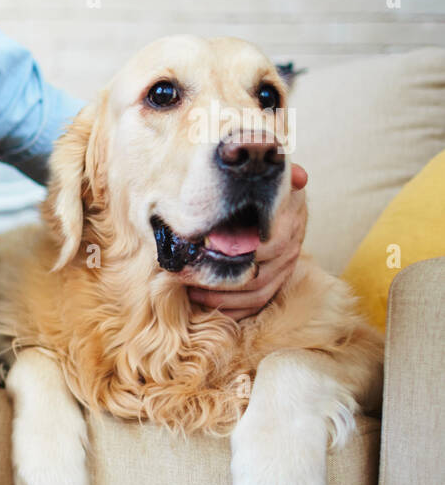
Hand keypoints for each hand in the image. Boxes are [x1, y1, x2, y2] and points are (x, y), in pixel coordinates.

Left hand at [182, 163, 307, 319]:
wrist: (275, 200)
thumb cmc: (262, 186)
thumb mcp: (269, 176)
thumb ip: (277, 173)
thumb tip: (299, 176)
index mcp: (288, 221)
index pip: (268, 246)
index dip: (235, 252)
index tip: (204, 250)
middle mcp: (290, 247)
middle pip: (257, 276)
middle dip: (218, 279)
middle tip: (185, 276)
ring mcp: (284, 267)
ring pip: (256, 294)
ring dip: (221, 298)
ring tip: (191, 292)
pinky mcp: (275, 282)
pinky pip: (257, 304)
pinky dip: (232, 310)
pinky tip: (207, 305)